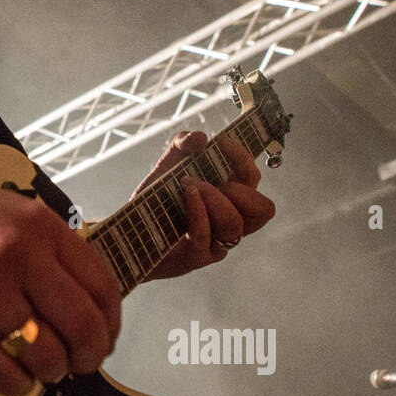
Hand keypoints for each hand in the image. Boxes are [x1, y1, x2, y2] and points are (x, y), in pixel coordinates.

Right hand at [0, 177, 121, 395]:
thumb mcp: (11, 210)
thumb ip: (51, 248)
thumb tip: (88, 299)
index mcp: (40, 227)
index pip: (102, 286)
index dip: (112, 323)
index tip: (106, 336)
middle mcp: (18, 257)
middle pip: (83, 326)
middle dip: (91, 356)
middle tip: (83, 363)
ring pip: (46, 355)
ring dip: (52, 372)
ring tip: (43, 367)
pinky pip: (2, 374)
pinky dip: (17, 384)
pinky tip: (14, 375)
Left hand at [136, 131, 274, 280]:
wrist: (130, 230)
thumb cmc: (157, 200)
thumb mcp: (168, 165)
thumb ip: (183, 144)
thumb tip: (200, 138)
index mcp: (231, 198)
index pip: (254, 181)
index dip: (244, 160)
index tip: (222, 143)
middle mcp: (230, 221)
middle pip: (264, 210)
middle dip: (242, 189)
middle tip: (217, 180)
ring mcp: (217, 242)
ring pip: (235, 225)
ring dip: (214, 199)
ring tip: (189, 185)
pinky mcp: (197, 257)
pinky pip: (206, 236)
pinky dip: (196, 210)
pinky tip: (184, 195)